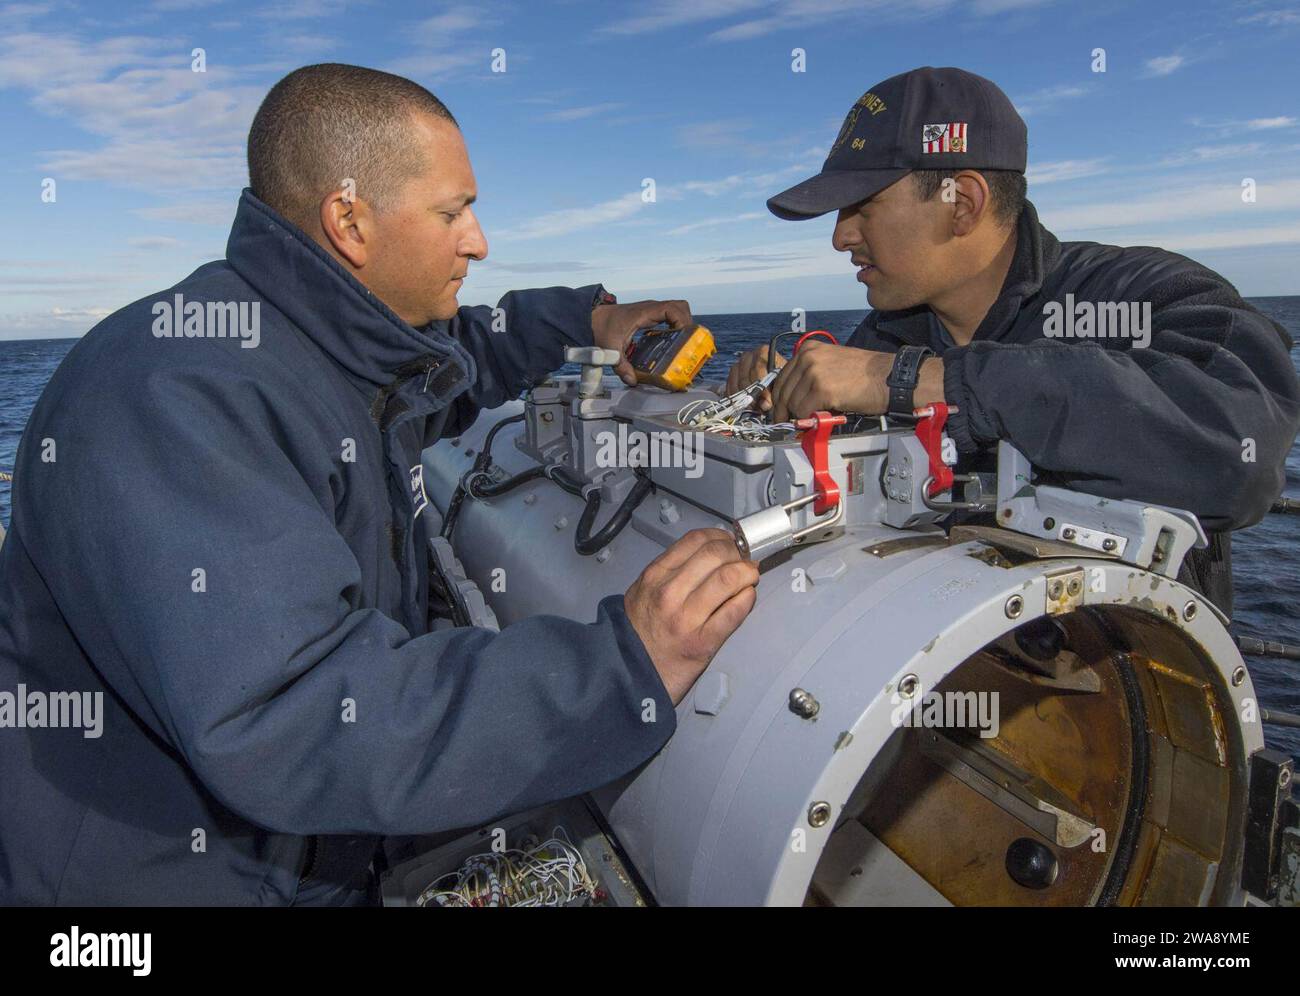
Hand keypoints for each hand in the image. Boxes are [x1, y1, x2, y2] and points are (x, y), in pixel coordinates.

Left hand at [591, 298, 693, 385]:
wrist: (592, 318)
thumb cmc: (601, 329)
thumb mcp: (609, 349)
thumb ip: (621, 366)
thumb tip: (632, 381)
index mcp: (644, 313)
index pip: (672, 308)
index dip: (683, 320)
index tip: (685, 336)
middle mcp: (651, 308)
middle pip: (680, 306)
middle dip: (688, 323)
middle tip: (689, 342)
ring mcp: (652, 311)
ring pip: (677, 309)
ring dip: (684, 323)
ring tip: (685, 343)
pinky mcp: (651, 315)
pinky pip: (670, 315)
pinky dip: (677, 325)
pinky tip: (674, 342)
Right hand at [623, 528, 758, 703]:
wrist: (629, 673)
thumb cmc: (640, 631)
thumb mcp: (644, 590)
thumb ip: (672, 570)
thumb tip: (711, 553)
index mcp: (655, 576)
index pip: (697, 540)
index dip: (721, 537)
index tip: (730, 544)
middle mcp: (670, 592)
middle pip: (717, 554)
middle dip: (738, 553)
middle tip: (743, 562)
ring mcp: (687, 618)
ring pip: (729, 578)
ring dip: (747, 573)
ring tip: (748, 578)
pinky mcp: (704, 642)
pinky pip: (735, 611)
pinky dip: (747, 599)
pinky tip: (746, 598)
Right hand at [724, 344, 785, 408]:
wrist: (773, 377)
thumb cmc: (781, 379)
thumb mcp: (781, 383)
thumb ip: (775, 392)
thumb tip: (764, 406)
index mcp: (763, 352)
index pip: (758, 370)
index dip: (762, 390)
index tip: (767, 404)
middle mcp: (747, 355)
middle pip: (745, 378)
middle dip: (753, 396)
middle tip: (760, 409)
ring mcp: (737, 364)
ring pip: (736, 384)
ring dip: (744, 399)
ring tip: (755, 408)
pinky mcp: (731, 375)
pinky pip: (729, 387)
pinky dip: (736, 398)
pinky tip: (744, 405)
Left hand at [768, 341, 895, 421]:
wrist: (890, 377)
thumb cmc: (866, 374)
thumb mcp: (832, 363)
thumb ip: (810, 374)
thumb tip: (794, 397)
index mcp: (808, 349)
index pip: (782, 377)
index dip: (780, 398)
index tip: (782, 411)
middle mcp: (808, 357)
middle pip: (783, 391)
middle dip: (785, 411)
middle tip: (789, 423)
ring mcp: (814, 372)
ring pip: (792, 404)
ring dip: (800, 416)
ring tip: (810, 420)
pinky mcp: (822, 389)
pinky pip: (804, 412)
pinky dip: (810, 420)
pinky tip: (820, 419)